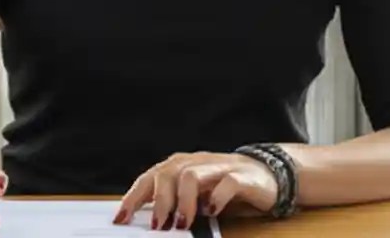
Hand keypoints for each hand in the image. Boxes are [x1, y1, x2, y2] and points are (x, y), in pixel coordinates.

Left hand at [115, 152, 276, 229]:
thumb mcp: (196, 195)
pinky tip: (212, 211)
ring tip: (183, 223)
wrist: (267, 174)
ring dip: (184, 201)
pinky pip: (228, 182)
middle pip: (168, 173)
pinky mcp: (243, 177)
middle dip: (160, 201)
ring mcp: (219, 167)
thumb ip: (174, 204)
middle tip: (158, 226)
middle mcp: (197, 163)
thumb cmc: (225, 187)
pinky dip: (217, 196)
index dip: (134, 197)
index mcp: (181, 166)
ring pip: (192, 175)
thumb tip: (150, 223)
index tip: (122, 218)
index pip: (150, 177)